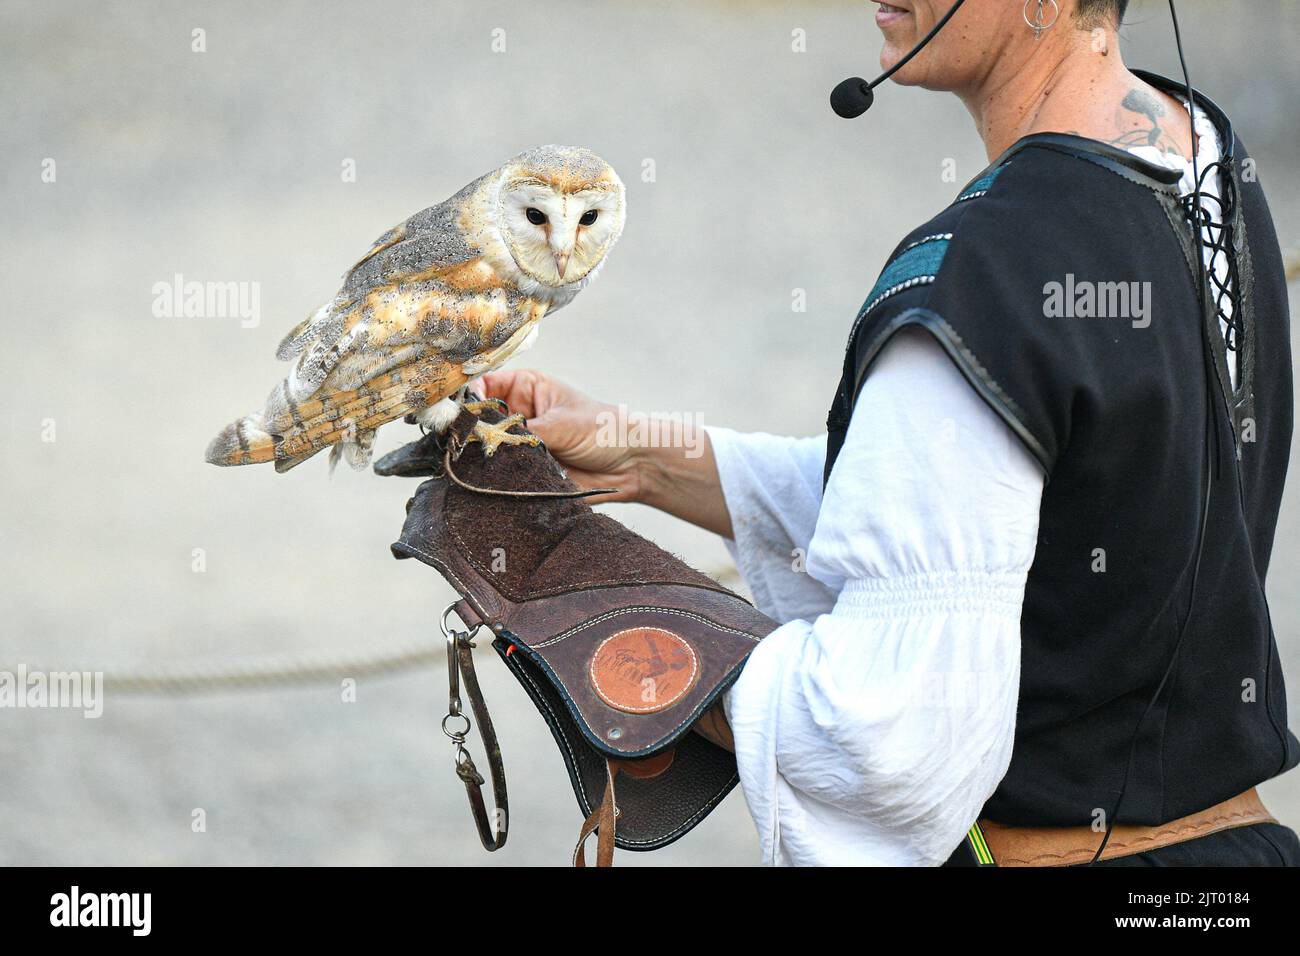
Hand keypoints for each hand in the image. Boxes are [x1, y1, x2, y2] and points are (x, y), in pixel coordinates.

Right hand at [478, 369, 640, 502]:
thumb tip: (488, 437)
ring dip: (483, 455)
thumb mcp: (562, 423)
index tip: (462, 411)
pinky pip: (500, 473)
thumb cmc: (604, 430)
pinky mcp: (524, 470)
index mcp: (526, 388)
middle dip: (471, 429)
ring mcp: (520, 442)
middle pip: (479, 418)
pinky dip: (494, 477)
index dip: (469, 395)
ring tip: (481, 460)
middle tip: (465, 440)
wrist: (630, 466)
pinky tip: (491, 478)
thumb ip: (523, 430)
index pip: (485, 384)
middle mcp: (518, 414)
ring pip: (487, 448)